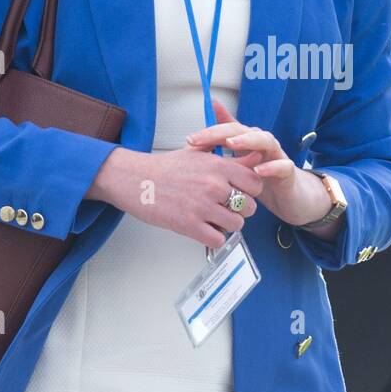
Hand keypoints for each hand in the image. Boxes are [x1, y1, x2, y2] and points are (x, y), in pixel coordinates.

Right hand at [87, 141, 263, 249]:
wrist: (135, 178)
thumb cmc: (164, 167)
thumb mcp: (198, 152)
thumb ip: (226, 154)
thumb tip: (253, 155)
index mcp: (217, 166)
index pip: (255, 183)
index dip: (251, 191)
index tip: (242, 192)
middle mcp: (213, 186)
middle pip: (250, 206)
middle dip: (241, 210)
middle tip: (226, 208)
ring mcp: (202, 206)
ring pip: (236, 224)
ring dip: (227, 225)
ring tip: (214, 219)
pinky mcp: (189, 225)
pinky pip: (217, 239)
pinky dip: (214, 238)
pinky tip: (204, 229)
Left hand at [186, 98, 333, 228]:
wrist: (291, 197)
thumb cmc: (262, 179)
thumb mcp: (239, 164)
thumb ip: (223, 146)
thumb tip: (203, 129)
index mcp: (248, 141)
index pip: (227, 130)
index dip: (209, 133)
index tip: (190, 140)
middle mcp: (262, 143)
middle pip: (243, 130)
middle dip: (222, 133)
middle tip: (203, 139)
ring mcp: (276, 156)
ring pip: (265, 140)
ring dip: (248, 141)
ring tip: (231, 144)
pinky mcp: (289, 172)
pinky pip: (282, 166)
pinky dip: (271, 167)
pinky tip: (258, 171)